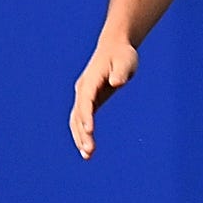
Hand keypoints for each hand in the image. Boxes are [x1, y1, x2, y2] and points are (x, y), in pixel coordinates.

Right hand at [68, 37, 135, 159]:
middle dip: (82, 133)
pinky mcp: (89, 100)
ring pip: (76, 120)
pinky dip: (82, 133)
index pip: (86, 101)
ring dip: (80, 137)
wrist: (115, 47)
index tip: (89, 130)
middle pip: (78, 114)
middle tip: (89, 152)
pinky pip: (82, 120)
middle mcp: (83, 89)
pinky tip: (88, 148)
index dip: (86, 116)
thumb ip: (121, 72)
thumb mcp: (126, 61)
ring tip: (88, 156)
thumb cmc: (122, 54)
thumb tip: (117, 82)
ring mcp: (83, 95)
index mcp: (90, 80)